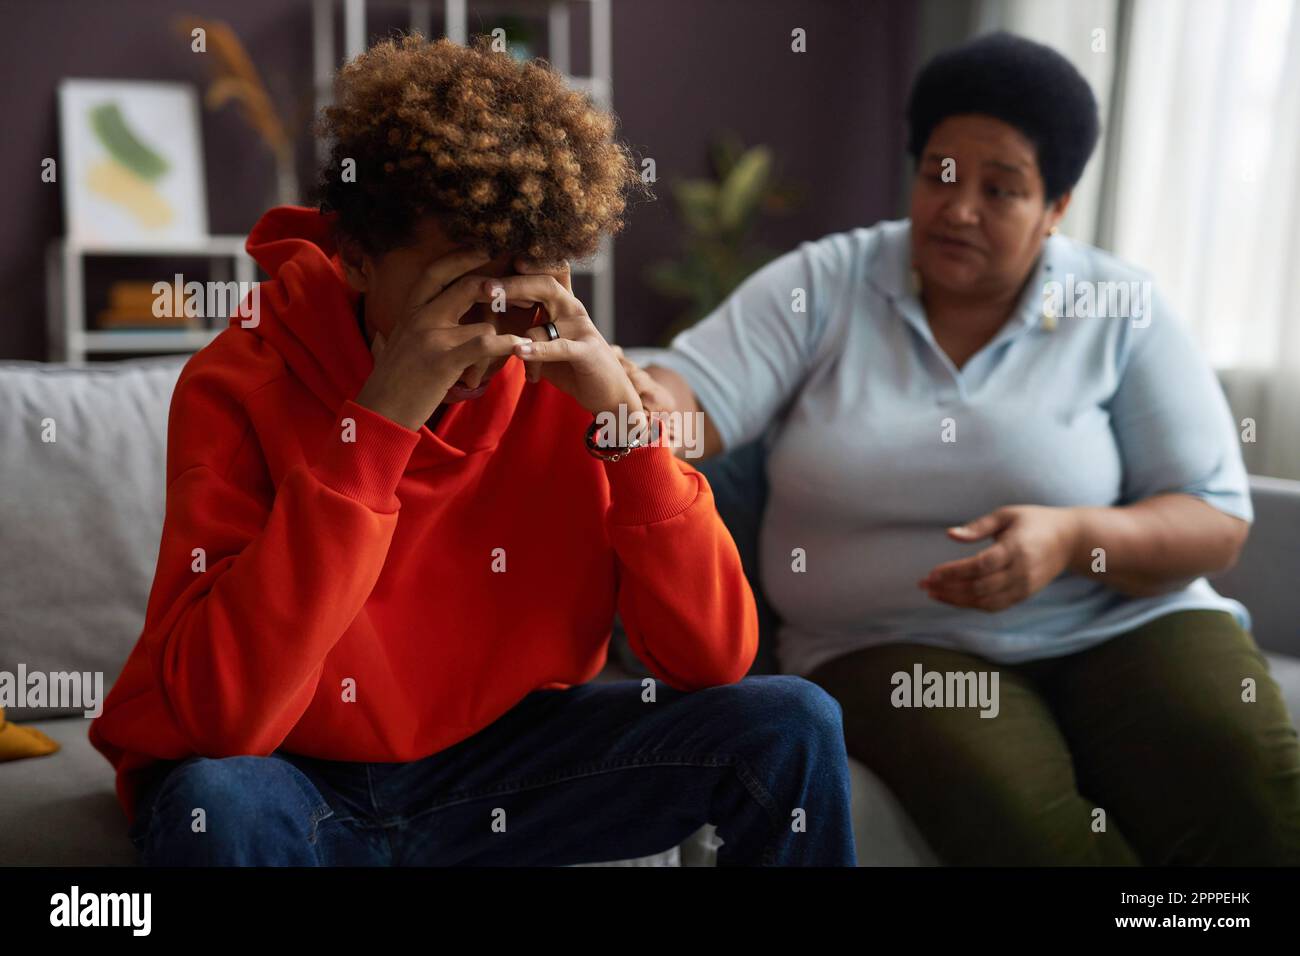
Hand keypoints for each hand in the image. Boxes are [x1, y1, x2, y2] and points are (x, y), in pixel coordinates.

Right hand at [353, 248, 533, 431]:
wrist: (380, 410)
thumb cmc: (393, 381)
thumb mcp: (398, 342)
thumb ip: (417, 323)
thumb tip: (429, 310)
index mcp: (409, 312)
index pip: (434, 273)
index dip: (459, 258)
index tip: (481, 250)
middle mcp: (419, 318)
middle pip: (463, 286)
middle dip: (494, 283)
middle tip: (515, 282)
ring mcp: (432, 338)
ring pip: (482, 322)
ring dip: (501, 335)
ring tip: (516, 343)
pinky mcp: (445, 361)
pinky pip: (485, 343)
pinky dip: (507, 344)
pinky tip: (520, 347)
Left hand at [499, 258, 642, 421]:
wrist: (610, 396)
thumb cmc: (573, 369)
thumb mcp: (547, 345)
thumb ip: (525, 331)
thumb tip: (489, 325)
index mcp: (563, 305)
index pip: (545, 273)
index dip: (522, 267)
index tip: (493, 267)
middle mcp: (573, 309)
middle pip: (544, 282)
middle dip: (514, 282)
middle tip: (485, 287)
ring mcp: (582, 328)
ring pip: (550, 305)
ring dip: (516, 306)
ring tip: (495, 312)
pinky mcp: (588, 352)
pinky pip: (560, 346)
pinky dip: (538, 349)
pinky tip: (519, 351)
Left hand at [918, 505, 1081, 611]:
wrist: (1070, 540)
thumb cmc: (1034, 522)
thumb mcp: (1006, 515)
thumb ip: (978, 526)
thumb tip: (950, 534)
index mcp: (1016, 548)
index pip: (980, 566)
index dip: (954, 572)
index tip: (932, 573)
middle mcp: (1021, 571)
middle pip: (979, 588)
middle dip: (948, 588)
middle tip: (924, 584)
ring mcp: (1024, 587)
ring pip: (985, 602)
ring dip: (955, 600)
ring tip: (933, 593)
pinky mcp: (1024, 595)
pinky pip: (994, 606)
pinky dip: (971, 605)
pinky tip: (953, 597)